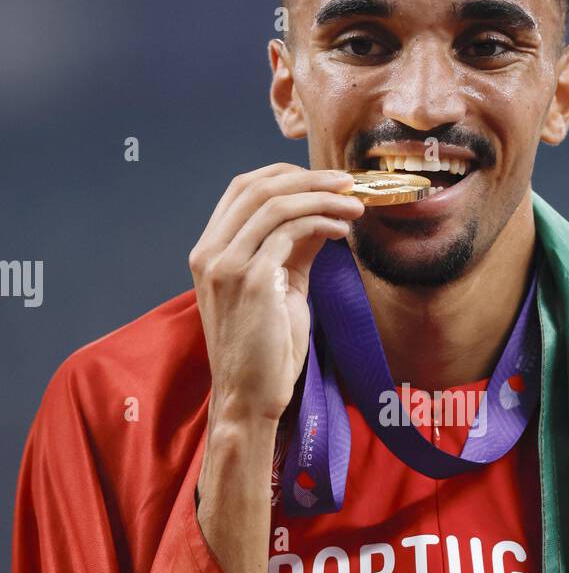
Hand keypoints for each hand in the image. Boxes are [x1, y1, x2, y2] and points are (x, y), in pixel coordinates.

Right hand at [188, 164, 364, 425]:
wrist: (249, 397)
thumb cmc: (265, 350)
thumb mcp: (279, 288)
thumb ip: (293, 249)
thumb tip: (323, 214)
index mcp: (209, 251)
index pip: (241, 189)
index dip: (284, 175)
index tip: (323, 180)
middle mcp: (210, 252)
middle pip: (259, 187)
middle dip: (309, 178)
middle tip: (348, 183)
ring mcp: (227, 265)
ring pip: (276, 204)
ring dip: (321, 197)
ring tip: (355, 205)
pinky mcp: (252, 281)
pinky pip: (290, 232)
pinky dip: (321, 222)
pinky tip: (342, 231)